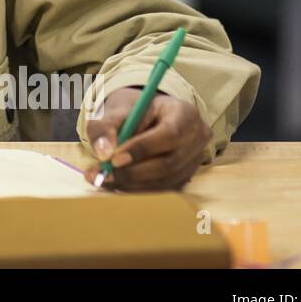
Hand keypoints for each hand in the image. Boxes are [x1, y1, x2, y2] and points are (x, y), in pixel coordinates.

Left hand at [83, 87, 210, 190]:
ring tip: (105, 180)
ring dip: (133, 184)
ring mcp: (195, 159)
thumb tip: (103, 153)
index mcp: (184, 112)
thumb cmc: (132, 112)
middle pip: (169, 162)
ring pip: (166, 179)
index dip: (142, 149)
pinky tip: (118, 184)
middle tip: (103, 175)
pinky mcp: (187, 176)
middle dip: (133, 172)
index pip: (169, 134)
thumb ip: (105, 128)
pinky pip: (164, 188)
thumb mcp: (116, 111)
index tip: (113, 160)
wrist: (147, 118)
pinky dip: (139, 189)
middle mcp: (197, 137)